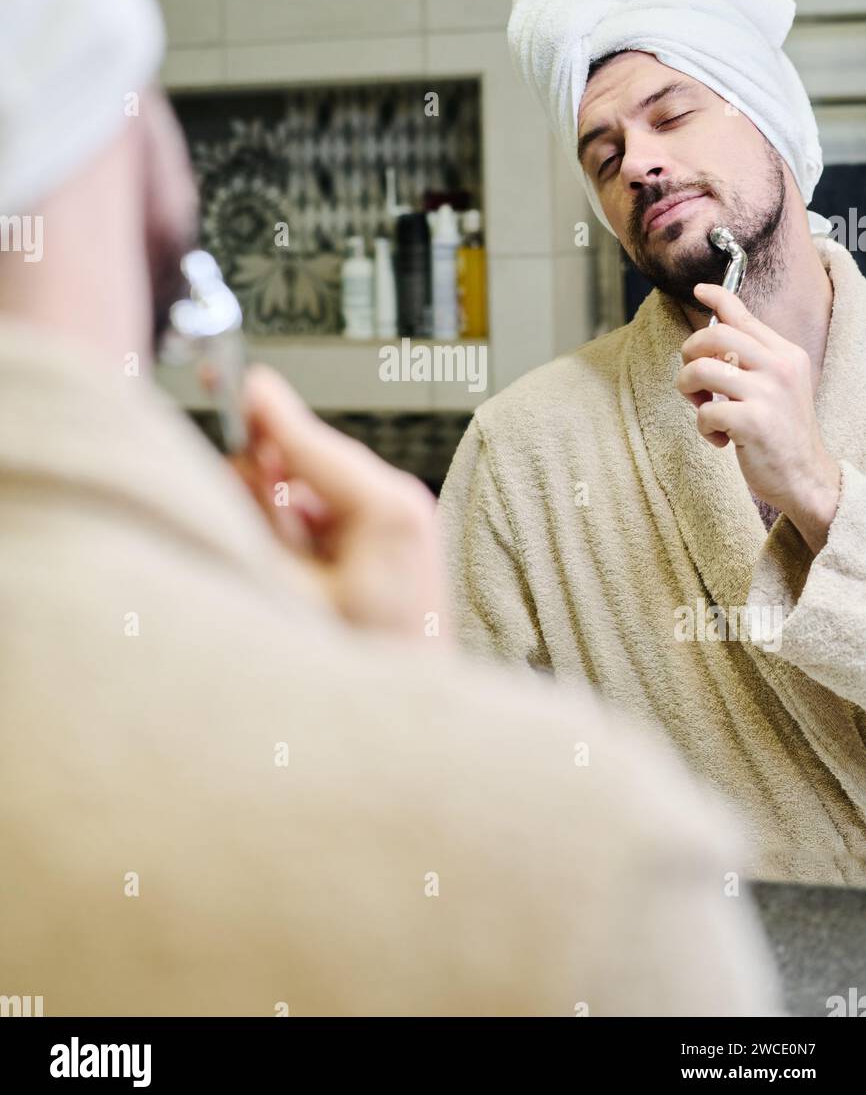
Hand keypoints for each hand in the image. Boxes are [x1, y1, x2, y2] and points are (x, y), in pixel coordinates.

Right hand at [231, 364, 451, 644]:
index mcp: (388, 510)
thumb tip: (241, 471)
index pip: (312, 444)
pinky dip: (302, 534)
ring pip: (311, 490)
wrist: (413, 718)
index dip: (266, 409)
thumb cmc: (365, 663)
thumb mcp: (292, 592)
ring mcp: (402, 517)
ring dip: (284, 518)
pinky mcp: (393, 534)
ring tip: (295, 576)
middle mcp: (402, 503)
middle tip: (255, 532)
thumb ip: (258, 525)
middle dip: (267, 486)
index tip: (235, 377)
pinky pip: (326, 514)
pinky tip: (308, 577)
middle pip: (307, 462)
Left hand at [676, 283, 840, 553]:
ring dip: (688, 390)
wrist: (805, 477)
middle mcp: (779, 367)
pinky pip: (705, 411)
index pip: (744, 315)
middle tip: (692, 378)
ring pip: (700, 370)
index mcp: (785, 354)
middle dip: (689, 353)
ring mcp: (767, 394)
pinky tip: (720, 440)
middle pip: (714, 336)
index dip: (717, 298)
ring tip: (703, 407)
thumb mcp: (776, 385)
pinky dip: (703, 427)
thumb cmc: (781, 431)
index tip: (698, 291)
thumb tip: (714, 329)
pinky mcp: (753, 422)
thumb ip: (751, 358)